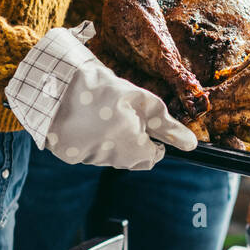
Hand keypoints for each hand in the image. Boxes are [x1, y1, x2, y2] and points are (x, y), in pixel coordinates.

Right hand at [6, 25, 197, 170]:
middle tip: (121, 114)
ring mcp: (88, 159)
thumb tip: (192, 145)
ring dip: (110, 139)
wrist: (57, 87)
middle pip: (131, 157)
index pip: (154, 157)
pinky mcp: (68, 154)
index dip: (154, 140)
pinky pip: (87, 151)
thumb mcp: (144, 104)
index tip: (145, 123)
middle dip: (132, 139)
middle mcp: (112, 162)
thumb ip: (167, 127)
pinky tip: (85, 119)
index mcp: (134, 151)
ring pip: (109, 155)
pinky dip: (89, 139)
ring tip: (100, 112)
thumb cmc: (105, 92)